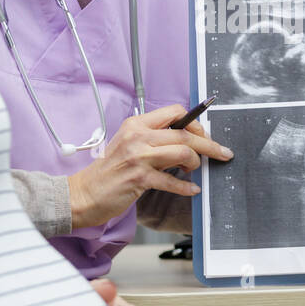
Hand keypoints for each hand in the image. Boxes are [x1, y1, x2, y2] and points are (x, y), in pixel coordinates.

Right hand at [68, 104, 232, 230]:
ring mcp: (139, 157)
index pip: (175, 112)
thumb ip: (152, 138)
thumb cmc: (107, 171)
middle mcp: (138, 136)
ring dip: (196, 163)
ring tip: (194, 171)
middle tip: (222, 153)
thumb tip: (184, 140)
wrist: (82, 193)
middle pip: (185, 133)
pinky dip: (187, 187)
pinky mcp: (139, 179)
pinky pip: (173, 181)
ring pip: (183, 152)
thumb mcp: (127, 144)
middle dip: (209, 144)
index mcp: (136, 124)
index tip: (205, 135)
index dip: (195, 123)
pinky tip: (192, 190)